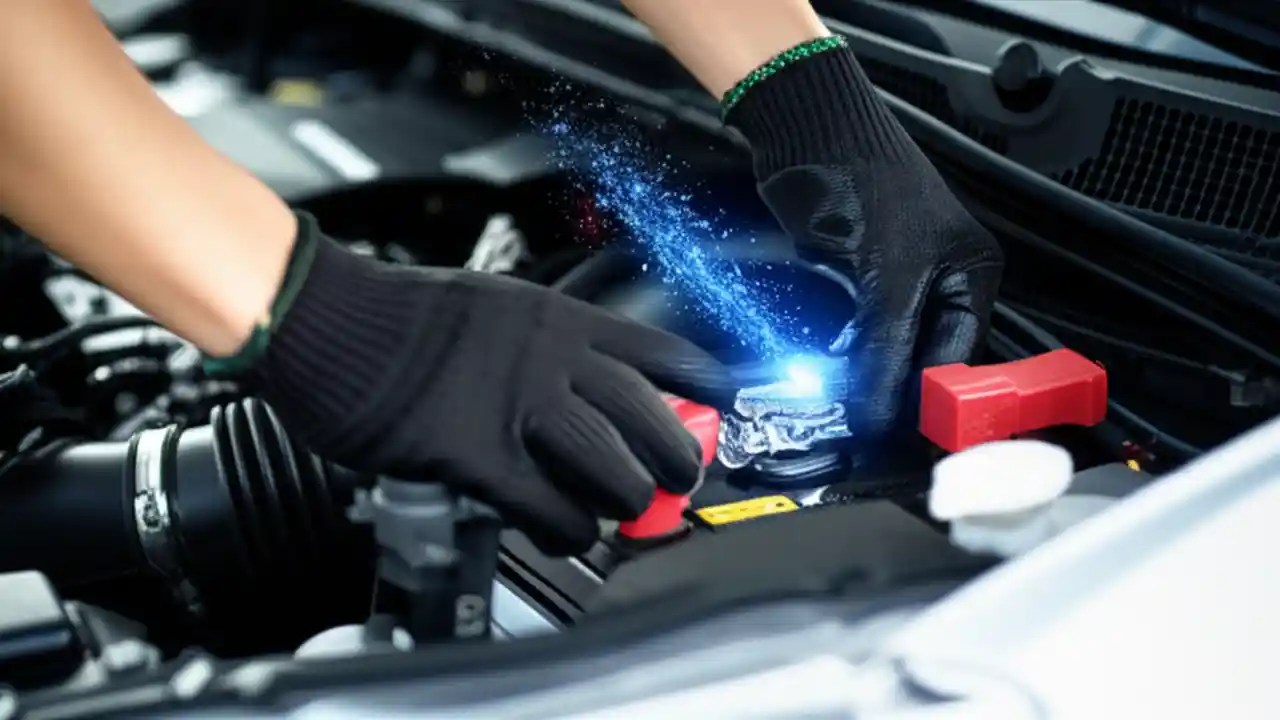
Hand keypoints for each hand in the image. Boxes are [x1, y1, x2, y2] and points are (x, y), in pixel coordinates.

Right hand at [251, 216, 734, 555]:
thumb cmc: (398, 315)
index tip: (728, 402)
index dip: (704, 381)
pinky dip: (568, 529)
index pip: (657, 348)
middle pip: (648, 414)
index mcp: (556, 317)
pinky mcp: (471, 451)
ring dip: (629, 497)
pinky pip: (544, 505)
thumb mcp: (494, 305)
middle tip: (681, 479)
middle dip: (679, 455)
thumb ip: (546, 343)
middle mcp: (548, 357)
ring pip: (609, 464)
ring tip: (627, 510)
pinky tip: (567, 531)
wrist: (324, 316)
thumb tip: (587, 383)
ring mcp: (512, 404)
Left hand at [727, 45, 1002, 437]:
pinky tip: (827, 374)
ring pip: (885, 348)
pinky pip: (852, 331)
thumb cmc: (863, 176)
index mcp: (971, 273)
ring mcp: (893, 277)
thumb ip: (884, 350)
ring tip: (844, 411)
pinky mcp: (852, 276)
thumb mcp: (888, 277)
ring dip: (864, 377)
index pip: (958, 356)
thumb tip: (877, 412)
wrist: (807, 130)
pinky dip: (841, 355)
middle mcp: (938, 278)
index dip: (930, 399)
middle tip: (867, 429)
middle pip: (922, 356)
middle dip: (894, 392)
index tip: (901, 435)